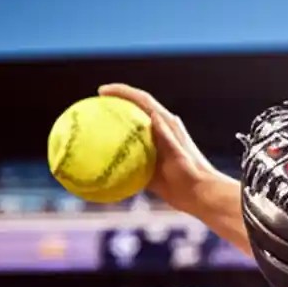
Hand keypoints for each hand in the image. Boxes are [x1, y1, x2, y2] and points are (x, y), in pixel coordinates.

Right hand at [98, 83, 220, 213]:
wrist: (199, 194)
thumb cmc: (192, 173)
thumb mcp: (178, 154)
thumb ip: (166, 136)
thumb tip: (152, 115)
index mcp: (166, 124)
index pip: (142, 100)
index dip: (123, 92)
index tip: (102, 91)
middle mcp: (158, 132)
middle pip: (132, 112)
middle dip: (114, 106)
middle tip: (90, 107)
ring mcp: (152, 148)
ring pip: (127, 135)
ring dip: (110, 132)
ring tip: (88, 133)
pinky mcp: (149, 164)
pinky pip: (127, 157)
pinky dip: (113, 157)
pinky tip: (95, 164)